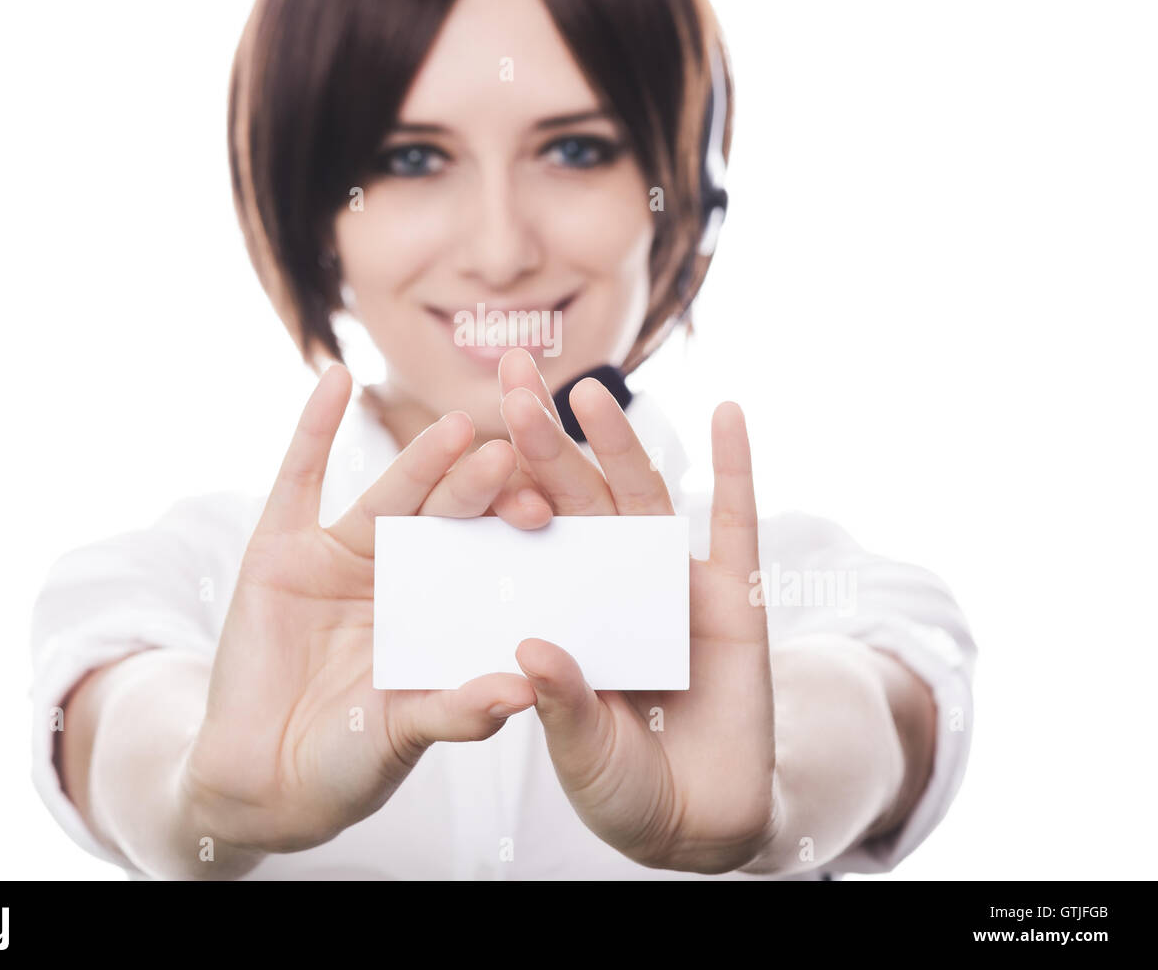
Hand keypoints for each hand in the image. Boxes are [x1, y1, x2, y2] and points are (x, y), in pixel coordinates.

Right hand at [180, 365, 544, 853]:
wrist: (260, 780)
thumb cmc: (348, 763)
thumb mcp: (408, 734)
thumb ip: (459, 710)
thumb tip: (524, 689)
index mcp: (443, 607)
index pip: (487, 554)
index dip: (512, 527)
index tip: (550, 506)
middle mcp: (401, 570)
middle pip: (446, 515)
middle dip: (476, 486)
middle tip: (510, 452)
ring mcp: (341, 554)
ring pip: (388, 493)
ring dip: (418, 457)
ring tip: (454, 425)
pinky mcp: (281, 547)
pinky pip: (298, 478)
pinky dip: (314, 429)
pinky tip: (335, 379)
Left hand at [497, 348, 777, 872]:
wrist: (699, 821)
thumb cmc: (621, 784)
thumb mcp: (580, 748)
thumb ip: (560, 702)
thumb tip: (531, 649)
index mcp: (559, 603)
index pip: (522, 534)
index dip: (496, 487)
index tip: (461, 437)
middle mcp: (609, 578)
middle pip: (574, 494)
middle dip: (543, 436)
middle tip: (510, 376)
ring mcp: (670, 580)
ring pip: (641, 496)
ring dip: (618, 442)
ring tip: (586, 392)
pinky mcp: (733, 595)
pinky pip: (736, 522)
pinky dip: (736, 469)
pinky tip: (728, 413)